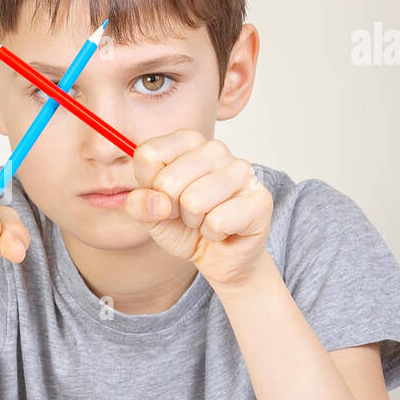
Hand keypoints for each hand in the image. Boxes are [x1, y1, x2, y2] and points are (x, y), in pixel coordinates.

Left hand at [123, 131, 272, 288]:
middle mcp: (214, 149)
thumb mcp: (150, 216)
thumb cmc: (185, 228)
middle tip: (188, 213)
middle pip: (167, 181)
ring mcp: (241, 171)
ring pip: (193, 201)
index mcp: (186, 142)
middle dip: (172, 209)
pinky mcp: (259, 198)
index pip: (148, 154)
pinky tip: (224, 229)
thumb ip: (139, 204)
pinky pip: (218, 221)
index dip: (149, 187)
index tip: (163, 197)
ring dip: (194, 222)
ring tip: (206, 220)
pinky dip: (213, 234)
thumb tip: (157, 201)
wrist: (219, 256)